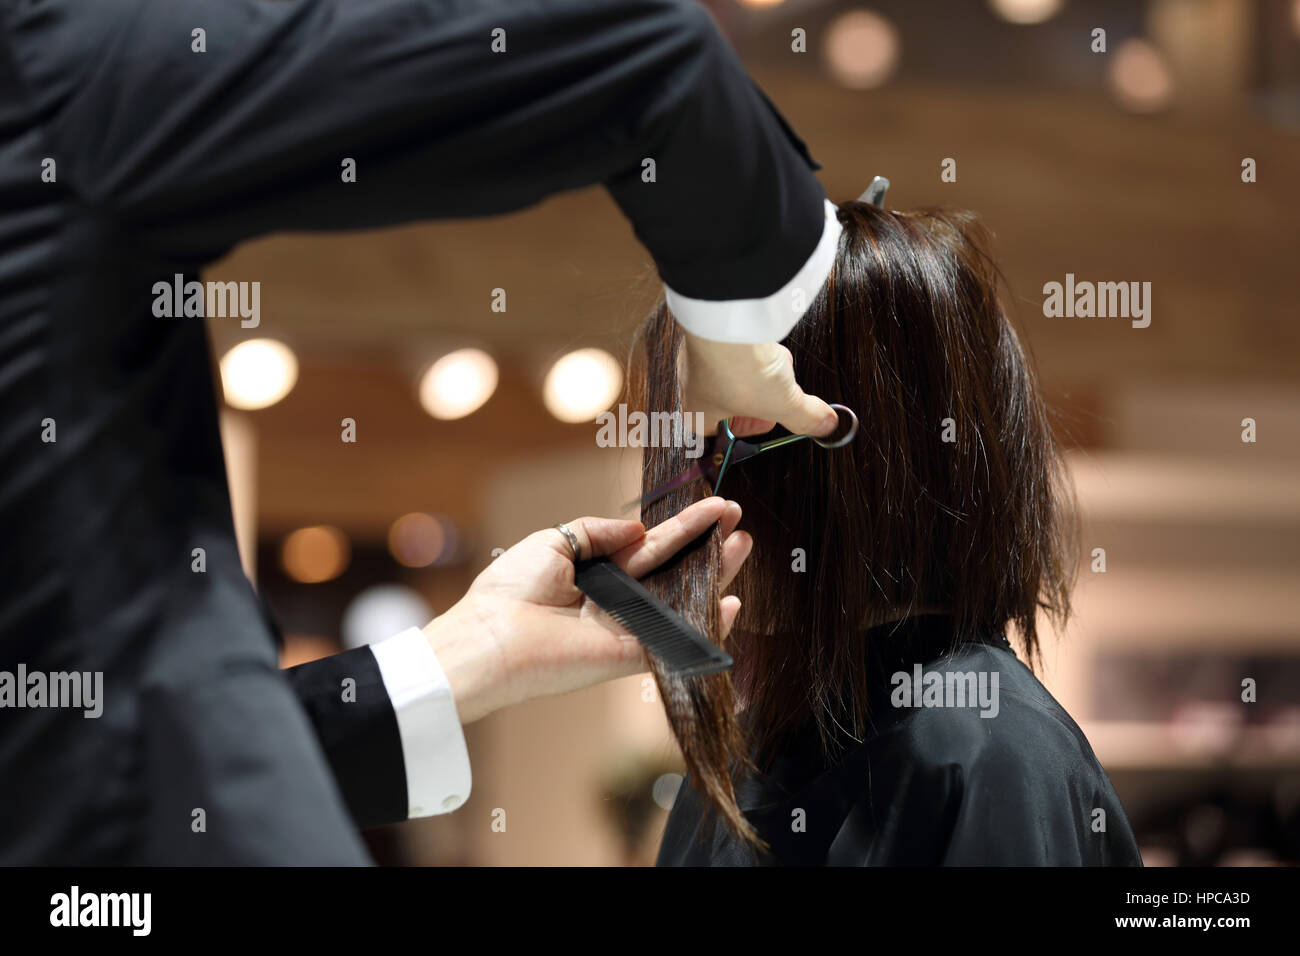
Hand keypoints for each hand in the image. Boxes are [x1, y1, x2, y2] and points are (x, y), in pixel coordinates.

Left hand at [422, 497, 750, 723]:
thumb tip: (638, 529)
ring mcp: (627, 628)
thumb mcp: (552, 541)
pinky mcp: (630, 656)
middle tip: (738, 519)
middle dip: (707, 543)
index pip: (650, 545)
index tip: (715, 506)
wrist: (491, 638)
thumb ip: (596, 531)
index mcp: (597, 572)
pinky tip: (732, 604)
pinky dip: (706, 627)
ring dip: (715, 574)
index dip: (683, 526)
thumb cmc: (509, 590)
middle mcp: (616, 599)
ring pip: (682, 599)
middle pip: (674, 568)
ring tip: (743, 544)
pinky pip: (675, 641)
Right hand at [680, 329, 838, 437]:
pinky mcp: (706, 329)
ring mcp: (695, 355)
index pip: (713, 434)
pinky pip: (731, 345)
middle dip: (755, 398)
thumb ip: (804, 417)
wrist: (729, 321)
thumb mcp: (782, 403)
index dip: (743, 430)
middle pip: (724, 402)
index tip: (766, 422)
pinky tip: (763, 345)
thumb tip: (824, 427)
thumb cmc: (739, 370)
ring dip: (754, 371)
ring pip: (728, 372)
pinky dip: (750, 347)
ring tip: (770, 367)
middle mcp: (690, 386)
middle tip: (772, 394)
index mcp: (697, 413)